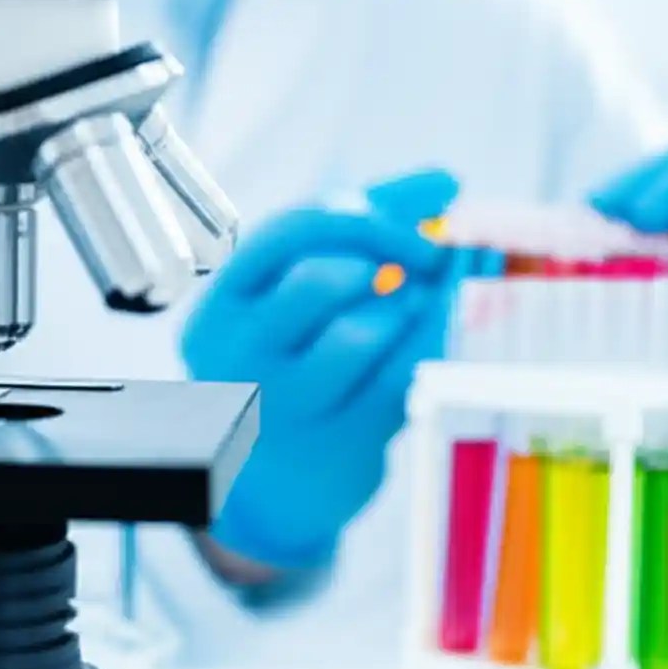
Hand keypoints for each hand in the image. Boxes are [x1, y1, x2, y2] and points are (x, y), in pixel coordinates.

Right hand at [182, 170, 496, 569]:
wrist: (272, 487)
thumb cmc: (292, 366)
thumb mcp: (298, 296)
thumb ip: (365, 226)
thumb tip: (445, 181)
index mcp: (222, 306)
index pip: (288, 231)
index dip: (363, 214)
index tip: (417, 218)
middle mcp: (240, 355)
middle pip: (321, 277)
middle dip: (392, 257)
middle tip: (430, 261)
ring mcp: (286, 404)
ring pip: (362, 330)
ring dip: (409, 308)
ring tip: (415, 310)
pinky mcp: (339, 443)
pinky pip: (403, 374)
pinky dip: (434, 343)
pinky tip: (441, 334)